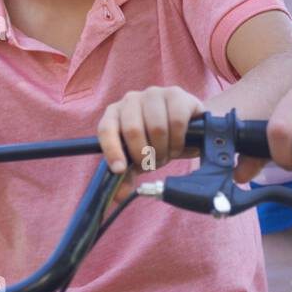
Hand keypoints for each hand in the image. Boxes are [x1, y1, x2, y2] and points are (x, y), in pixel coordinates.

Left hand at [97, 87, 203, 202]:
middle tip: (154, 163)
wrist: (186, 128)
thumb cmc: (155, 142)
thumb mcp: (138, 160)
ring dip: (164, 149)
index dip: (112, 150)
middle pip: (133, 130)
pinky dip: (178, 140)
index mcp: (114, 114)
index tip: (120, 170)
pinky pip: (176, 121)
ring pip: (157, 127)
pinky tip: (178, 144)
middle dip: (145, 155)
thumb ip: (126, 177)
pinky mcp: (176, 94)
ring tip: (167, 153)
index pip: (106, 129)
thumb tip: (118, 197)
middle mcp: (131, 100)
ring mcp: (153, 94)